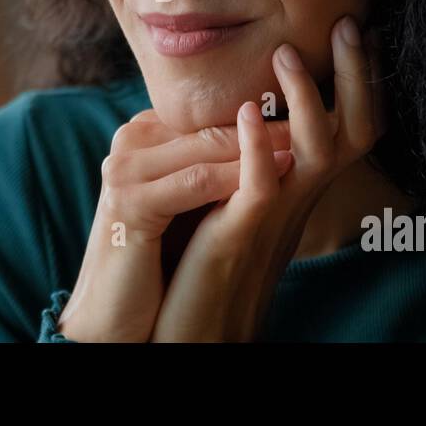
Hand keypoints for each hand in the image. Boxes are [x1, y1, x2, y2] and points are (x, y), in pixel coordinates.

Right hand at [56, 105, 291, 341]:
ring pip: (206, 148)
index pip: (207, 116)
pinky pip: (196, 182)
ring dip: (262, 143)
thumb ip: (206, 164)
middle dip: (266, 125)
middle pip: (209, 126)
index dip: (258, 117)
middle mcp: (128, 144)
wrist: (111, 309)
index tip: (304, 115)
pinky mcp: (129, 200)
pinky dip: (239, 176)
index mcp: (140, 136)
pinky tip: (281, 169)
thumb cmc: (153, 258)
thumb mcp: (182, 201)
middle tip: (314, 120)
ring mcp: (124, 169)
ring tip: (306, 142)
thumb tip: (268, 140)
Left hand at [149, 16, 387, 341]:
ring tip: (286, 52)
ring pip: (318, 152)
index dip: (365, 80)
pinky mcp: (239, 236)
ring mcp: (275, 217)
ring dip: (306, 99)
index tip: (364, 27)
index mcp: (303, 186)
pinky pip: (259, 187)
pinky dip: (256, 145)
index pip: (350, 124)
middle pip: (355, 130)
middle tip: (350, 22)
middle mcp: (302, 198)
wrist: (197, 327)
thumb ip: (256, 160)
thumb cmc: (211, 259)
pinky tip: (244, 110)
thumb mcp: (242, 200)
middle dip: (358, 75)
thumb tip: (253, 108)